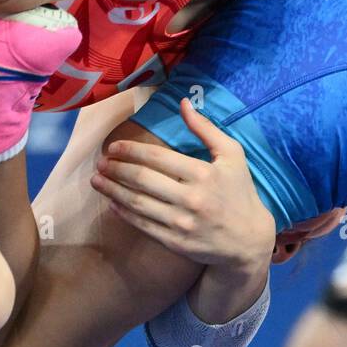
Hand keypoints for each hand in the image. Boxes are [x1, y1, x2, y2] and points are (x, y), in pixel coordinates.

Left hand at [92, 98, 274, 272]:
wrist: (249, 239)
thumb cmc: (240, 191)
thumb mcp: (232, 155)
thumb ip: (206, 129)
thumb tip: (183, 103)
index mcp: (203, 174)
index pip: (157, 157)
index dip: (131, 150)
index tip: (114, 147)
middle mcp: (191, 198)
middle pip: (142, 179)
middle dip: (116, 168)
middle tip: (101, 161)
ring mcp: (181, 223)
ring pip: (137, 203)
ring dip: (112, 190)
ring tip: (96, 180)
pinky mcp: (175, 242)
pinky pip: (142, 224)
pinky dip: (123, 212)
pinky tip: (112, 202)